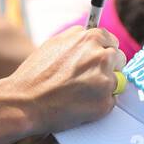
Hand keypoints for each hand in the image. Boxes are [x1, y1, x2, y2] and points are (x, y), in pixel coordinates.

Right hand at [5, 26, 124, 135]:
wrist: (24, 102)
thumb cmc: (35, 75)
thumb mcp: (54, 43)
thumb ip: (77, 40)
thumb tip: (92, 40)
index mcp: (90, 38)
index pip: (112, 41)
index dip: (104, 51)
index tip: (98, 60)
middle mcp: (101, 56)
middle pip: (119, 59)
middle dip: (109, 67)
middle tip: (89, 78)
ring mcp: (105, 80)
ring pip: (116, 81)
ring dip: (103, 87)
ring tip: (79, 93)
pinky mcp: (104, 102)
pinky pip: (110, 102)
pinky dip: (98, 105)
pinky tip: (79, 104)